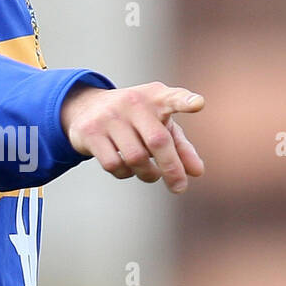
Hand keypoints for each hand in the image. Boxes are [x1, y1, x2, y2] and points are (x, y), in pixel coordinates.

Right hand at [61, 80, 204, 190]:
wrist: (87, 107)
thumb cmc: (135, 120)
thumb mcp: (160, 126)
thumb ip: (181, 147)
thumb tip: (197, 172)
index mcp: (155, 97)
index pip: (172, 97)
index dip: (185, 101)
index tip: (198, 104)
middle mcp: (133, 102)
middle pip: (158, 141)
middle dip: (172, 169)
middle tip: (179, 188)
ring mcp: (110, 116)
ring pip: (136, 158)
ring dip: (148, 174)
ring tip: (151, 174)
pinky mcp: (91, 132)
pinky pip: (114, 164)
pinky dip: (125, 173)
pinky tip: (127, 168)